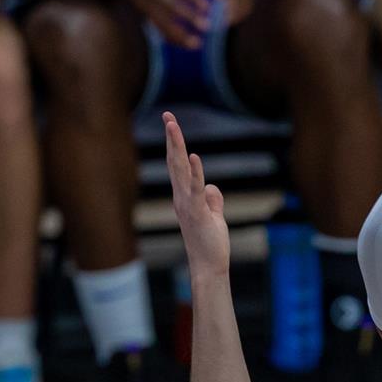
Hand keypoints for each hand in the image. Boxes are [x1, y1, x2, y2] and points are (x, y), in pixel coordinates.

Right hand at [115, 0, 211, 48]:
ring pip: (165, 22)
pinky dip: (173, 39)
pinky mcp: (148, 16)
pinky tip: (189, 46)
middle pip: (173, 6)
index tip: (208, 7)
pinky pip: (161, 30)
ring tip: (198, 45)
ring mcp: (150, 6)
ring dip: (181, 34)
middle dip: (189, 17)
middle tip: (208, 27)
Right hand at [163, 111, 229, 274]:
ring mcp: (187, 204)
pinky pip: (196, 189)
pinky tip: (195, 156)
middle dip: (172, 138)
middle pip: (175, 162)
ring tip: (173, 126)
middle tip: (167, 115)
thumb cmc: (210, 244)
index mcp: (184, 197)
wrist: (209, 266)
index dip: (175, 145)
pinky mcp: (197, 213)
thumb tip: (212, 186)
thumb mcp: (214, 217)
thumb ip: (213, 200)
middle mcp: (181, 198)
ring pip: (181, 170)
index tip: (172, 124)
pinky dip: (195, 173)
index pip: (178, 166)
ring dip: (177, 147)